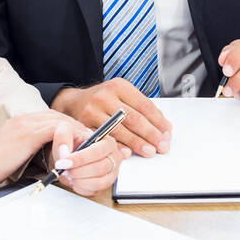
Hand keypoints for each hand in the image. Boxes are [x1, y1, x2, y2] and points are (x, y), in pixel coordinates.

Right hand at [0, 111, 129, 195]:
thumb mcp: (25, 156)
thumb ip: (43, 151)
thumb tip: (66, 160)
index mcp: (29, 121)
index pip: (62, 122)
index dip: (78, 134)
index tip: (90, 144)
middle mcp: (30, 117)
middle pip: (67, 120)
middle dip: (84, 135)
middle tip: (97, 146)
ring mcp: (29, 122)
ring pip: (65, 123)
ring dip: (79, 139)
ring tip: (88, 153)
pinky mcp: (28, 131)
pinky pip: (57, 130)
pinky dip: (68, 142)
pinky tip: (72, 155)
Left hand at [46, 127, 124, 197]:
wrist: (73, 151)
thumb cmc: (73, 140)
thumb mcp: (65, 130)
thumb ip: (63, 138)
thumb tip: (64, 153)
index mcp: (108, 142)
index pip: (98, 152)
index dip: (80, 159)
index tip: (64, 163)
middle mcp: (114, 158)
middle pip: (100, 169)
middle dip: (78, 171)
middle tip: (64, 170)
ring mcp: (112, 173)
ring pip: (99, 183)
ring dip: (79, 181)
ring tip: (68, 174)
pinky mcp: (105, 184)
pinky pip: (94, 191)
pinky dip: (81, 188)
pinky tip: (74, 179)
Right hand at [51, 79, 171, 157]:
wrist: (73, 102)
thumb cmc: (102, 100)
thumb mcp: (121, 95)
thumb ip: (141, 108)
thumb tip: (163, 127)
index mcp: (119, 86)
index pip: (144, 105)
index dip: (158, 121)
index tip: (167, 133)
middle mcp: (105, 97)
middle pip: (133, 118)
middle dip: (150, 134)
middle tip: (162, 145)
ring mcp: (93, 111)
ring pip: (120, 130)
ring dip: (137, 143)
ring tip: (149, 151)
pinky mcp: (84, 125)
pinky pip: (104, 138)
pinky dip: (117, 147)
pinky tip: (127, 153)